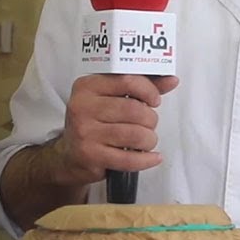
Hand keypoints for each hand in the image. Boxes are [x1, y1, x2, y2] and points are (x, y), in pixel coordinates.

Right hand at [50, 73, 178, 184]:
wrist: (69, 155)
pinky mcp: (91, 155)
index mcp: (87, 86)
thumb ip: (139, 88)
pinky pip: (129, 159)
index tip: (154, 100)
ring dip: (149, 139)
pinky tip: (152, 157)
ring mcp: (85, 132)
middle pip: (134, 110)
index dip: (148, 90)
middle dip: (150, 119)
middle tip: (148, 124)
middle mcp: (82, 107)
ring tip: (146, 140)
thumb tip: (171, 80)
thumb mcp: (110, 99)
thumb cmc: (94, 123)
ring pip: (135, 134)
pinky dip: (147, 159)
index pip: (126, 81)